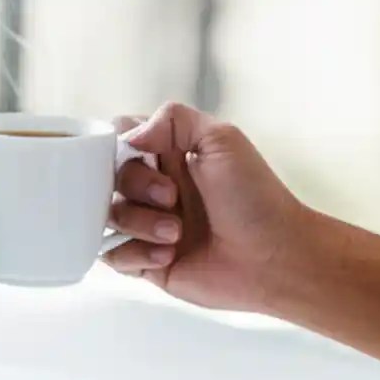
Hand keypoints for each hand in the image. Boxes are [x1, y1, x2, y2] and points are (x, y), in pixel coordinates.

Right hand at [103, 101, 309, 312]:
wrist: (275, 258)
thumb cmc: (257, 199)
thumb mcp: (223, 138)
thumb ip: (173, 118)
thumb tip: (129, 136)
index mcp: (166, 155)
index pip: (116, 137)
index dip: (118, 146)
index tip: (142, 154)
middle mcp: (152, 188)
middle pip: (104, 176)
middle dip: (136, 186)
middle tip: (172, 198)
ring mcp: (146, 224)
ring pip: (106, 215)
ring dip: (139, 223)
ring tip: (176, 234)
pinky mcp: (145, 261)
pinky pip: (111, 255)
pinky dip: (135, 254)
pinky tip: (168, 256)